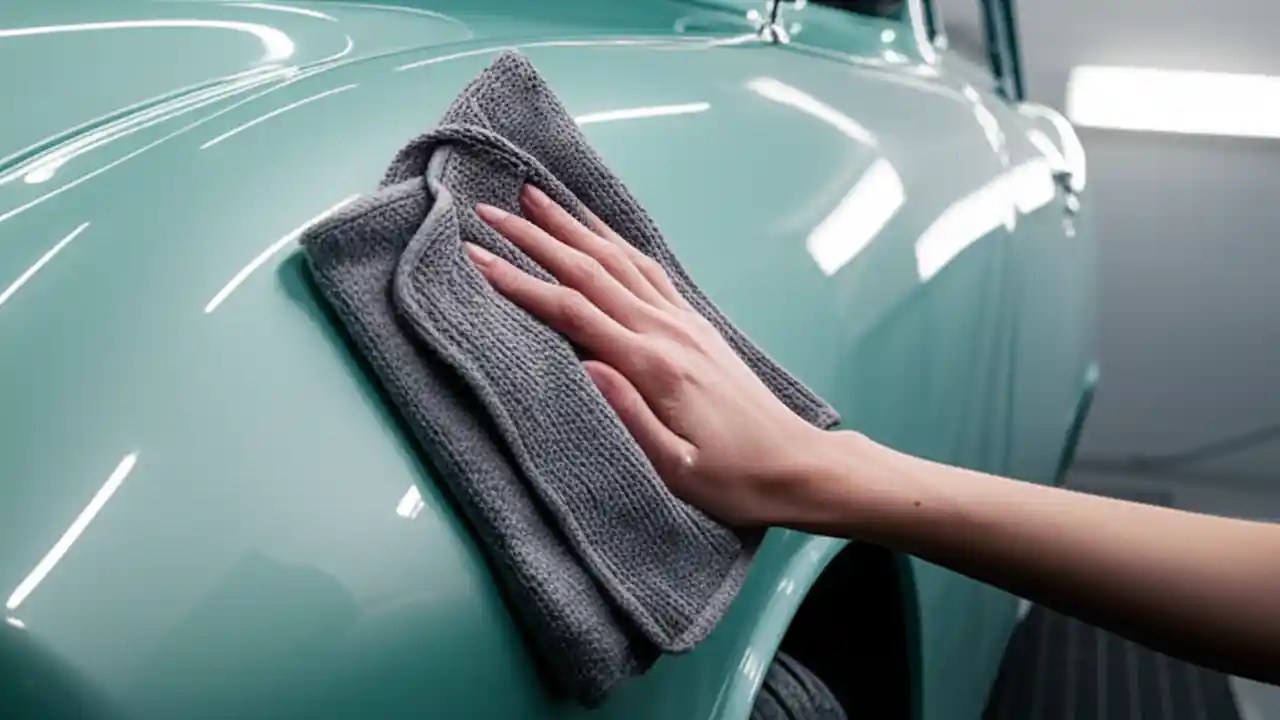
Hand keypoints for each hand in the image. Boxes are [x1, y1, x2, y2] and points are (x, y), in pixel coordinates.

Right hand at [466, 185, 837, 526]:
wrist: (796, 465)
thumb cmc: (734, 478)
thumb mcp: (676, 469)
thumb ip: (629, 416)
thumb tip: (584, 366)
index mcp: (654, 367)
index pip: (573, 312)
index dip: (521, 282)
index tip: (477, 257)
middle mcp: (667, 331)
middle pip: (590, 270)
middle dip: (535, 237)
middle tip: (490, 209)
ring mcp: (683, 321)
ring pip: (618, 258)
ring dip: (573, 225)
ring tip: (535, 196)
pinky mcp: (694, 323)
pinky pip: (648, 267)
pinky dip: (616, 239)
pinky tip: (597, 227)